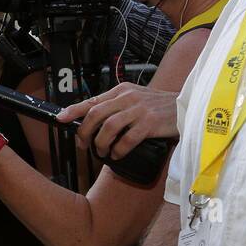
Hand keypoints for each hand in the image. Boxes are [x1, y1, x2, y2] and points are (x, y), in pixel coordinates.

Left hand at [56, 83, 178, 159]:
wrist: (185, 108)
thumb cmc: (158, 107)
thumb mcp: (135, 99)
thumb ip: (116, 106)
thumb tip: (92, 120)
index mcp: (121, 91)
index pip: (92, 100)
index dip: (74, 110)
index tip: (60, 118)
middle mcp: (128, 98)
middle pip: (96, 114)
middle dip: (84, 132)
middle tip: (83, 145)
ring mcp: (139, 110)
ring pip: (108, 127)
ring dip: (100, 144)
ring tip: (101, 152)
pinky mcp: (150, 123)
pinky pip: (127, 140)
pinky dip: (118, 150)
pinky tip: (117, 155)